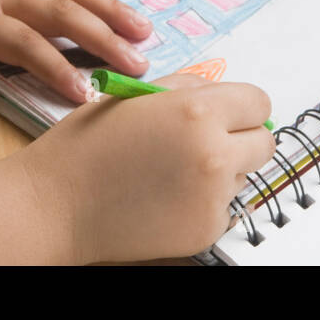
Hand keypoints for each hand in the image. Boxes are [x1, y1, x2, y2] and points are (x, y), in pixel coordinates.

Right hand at [19, 73, 276, 263]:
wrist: (56, 204)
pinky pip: (224, 207)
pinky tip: (165, 197)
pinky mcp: (206, 230)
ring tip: (171, 171)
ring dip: (221, 170)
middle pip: (263, 142)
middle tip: (203, 142)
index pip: (258, 102)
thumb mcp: (135, 96)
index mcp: (197, 112)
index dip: (240, 106)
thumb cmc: (87, 145)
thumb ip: (185, 89)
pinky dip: (203, 202)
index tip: (224, 113)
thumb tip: (219, 93)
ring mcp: (213, 198)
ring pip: (242, 175)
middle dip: (240, 138)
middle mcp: (214, 155)